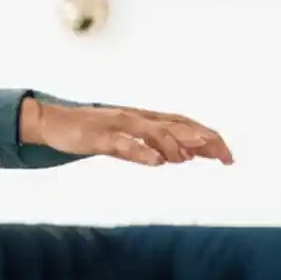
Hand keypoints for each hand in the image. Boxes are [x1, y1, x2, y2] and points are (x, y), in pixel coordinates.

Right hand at [20, 99, 233, 166]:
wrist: (53, 122)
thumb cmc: (89, 132)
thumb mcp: (124, 142)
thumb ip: (149, 148)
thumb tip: (176, 158)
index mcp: (144, 119)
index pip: (183, 124)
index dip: (207, 137)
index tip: (227, 157)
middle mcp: (136, 117)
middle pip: (176, 125)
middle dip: (202, 139)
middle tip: (225, 156)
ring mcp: (117, 124)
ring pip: (154, 131)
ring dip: (176, 143)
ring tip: (193, 157)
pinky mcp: (98, 136)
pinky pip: (123, 143)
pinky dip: (142, 151)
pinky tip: (157, 162)